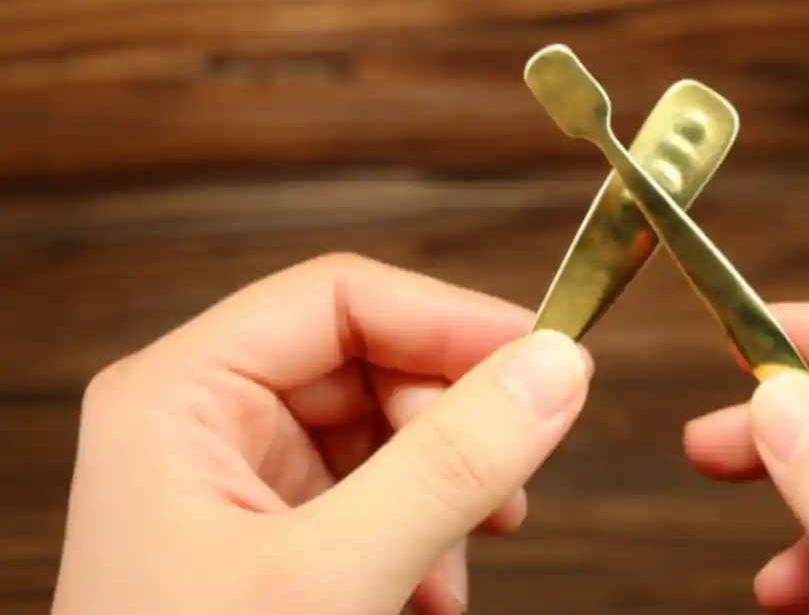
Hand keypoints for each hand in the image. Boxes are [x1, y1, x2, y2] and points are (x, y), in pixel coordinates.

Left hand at [52, 254, 591, 614]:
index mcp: (180, 395)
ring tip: (458, 561)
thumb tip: (553, 368)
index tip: (544, 356)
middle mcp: (207, 423)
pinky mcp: (277, 536)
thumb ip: (447, 466)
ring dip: (446, 490)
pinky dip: (426, 535)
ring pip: (388, 431)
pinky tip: (433, 590)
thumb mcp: (329, 576)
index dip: (449, 319)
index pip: (339, 298)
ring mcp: (242, 481)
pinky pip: (380, 495)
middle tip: (508, 476)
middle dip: (452, 424)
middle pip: (371, 363)